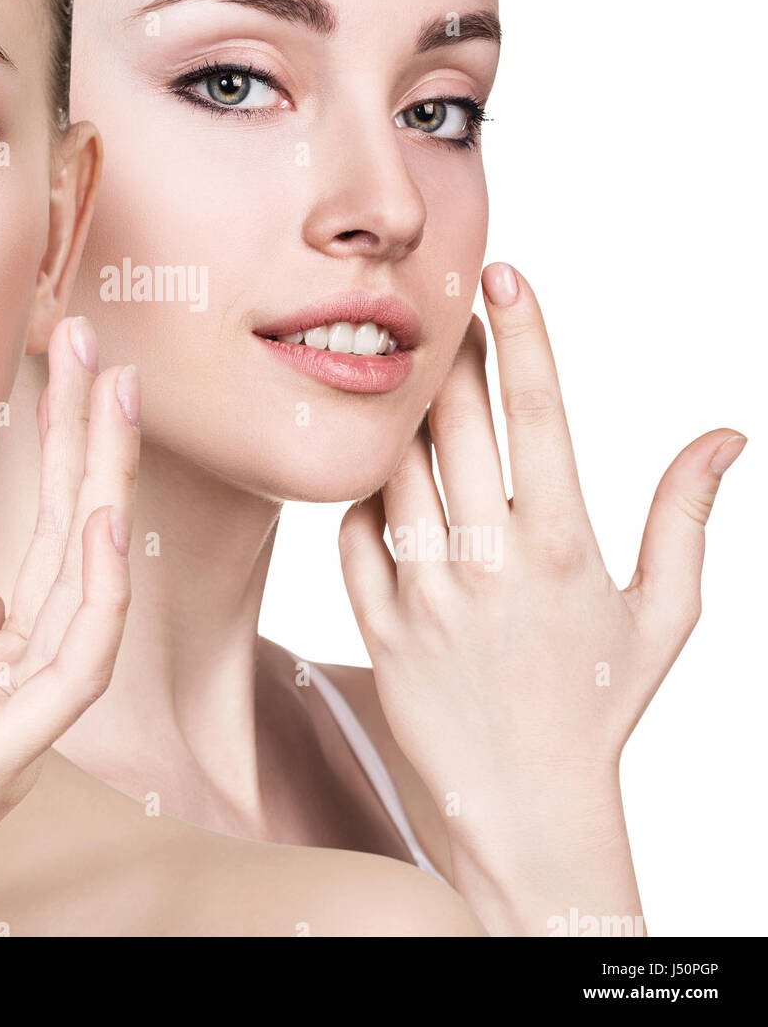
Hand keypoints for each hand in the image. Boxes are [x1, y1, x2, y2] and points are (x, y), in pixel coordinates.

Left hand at [0, 315, 138, 934]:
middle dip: (91, 438)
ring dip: (105, 483)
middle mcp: (22, 692)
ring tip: (114, 391)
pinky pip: (71, 669)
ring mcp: (16, 725)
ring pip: (87, 581)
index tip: (63, 373)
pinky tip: (103, 522)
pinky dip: (97, 596)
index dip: (64, 457)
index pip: (51, 543)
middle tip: (94, 342)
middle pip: (78, 539)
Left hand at [339, 263, 744, 931]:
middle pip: (452, 420)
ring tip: (408, 379)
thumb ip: (686, 517)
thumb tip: (724, 434)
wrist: (524, 804)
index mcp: (561, 546)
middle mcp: (488, 560)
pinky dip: (361, 490)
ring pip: (394, 466)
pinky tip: (380, 470)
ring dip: (399, 412)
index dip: (523, 334)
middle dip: (448, 351)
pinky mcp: (377, 621)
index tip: (507, 272)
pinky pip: (352, 528)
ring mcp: (424, 592)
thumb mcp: (662, 614)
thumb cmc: (599, 701)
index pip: (539, 414)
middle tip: (444, 308)